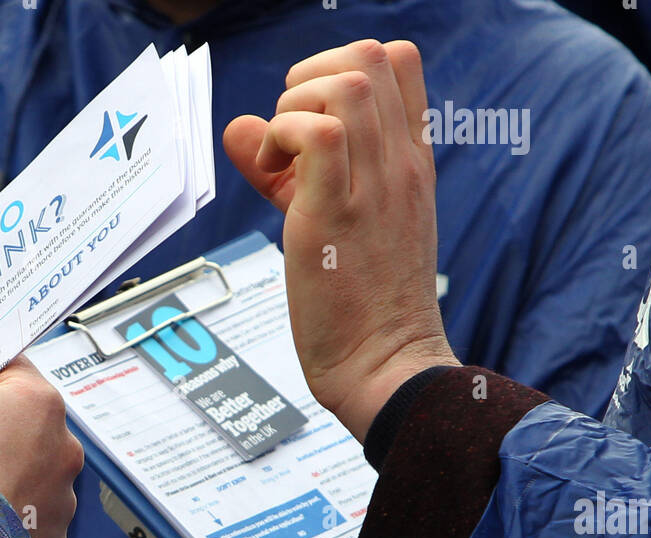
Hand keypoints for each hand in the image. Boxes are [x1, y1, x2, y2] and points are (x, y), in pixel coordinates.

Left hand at [223, 40, 458, 439]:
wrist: (385, 369)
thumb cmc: (362, 309)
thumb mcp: (338, 224)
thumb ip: (291, 170)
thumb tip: (239, 128)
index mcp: (410, 165)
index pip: (397, 63)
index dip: (341, 68)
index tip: (312, 120)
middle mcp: (399, 167)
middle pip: (369, 56)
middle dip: (310, 76)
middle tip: (289, 136)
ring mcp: (373, 189)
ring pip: (344, 84)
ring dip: (295, 107)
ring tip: (281, 162)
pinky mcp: (335, 216)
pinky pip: (314, 135)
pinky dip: (282, 139)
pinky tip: (274, 180)